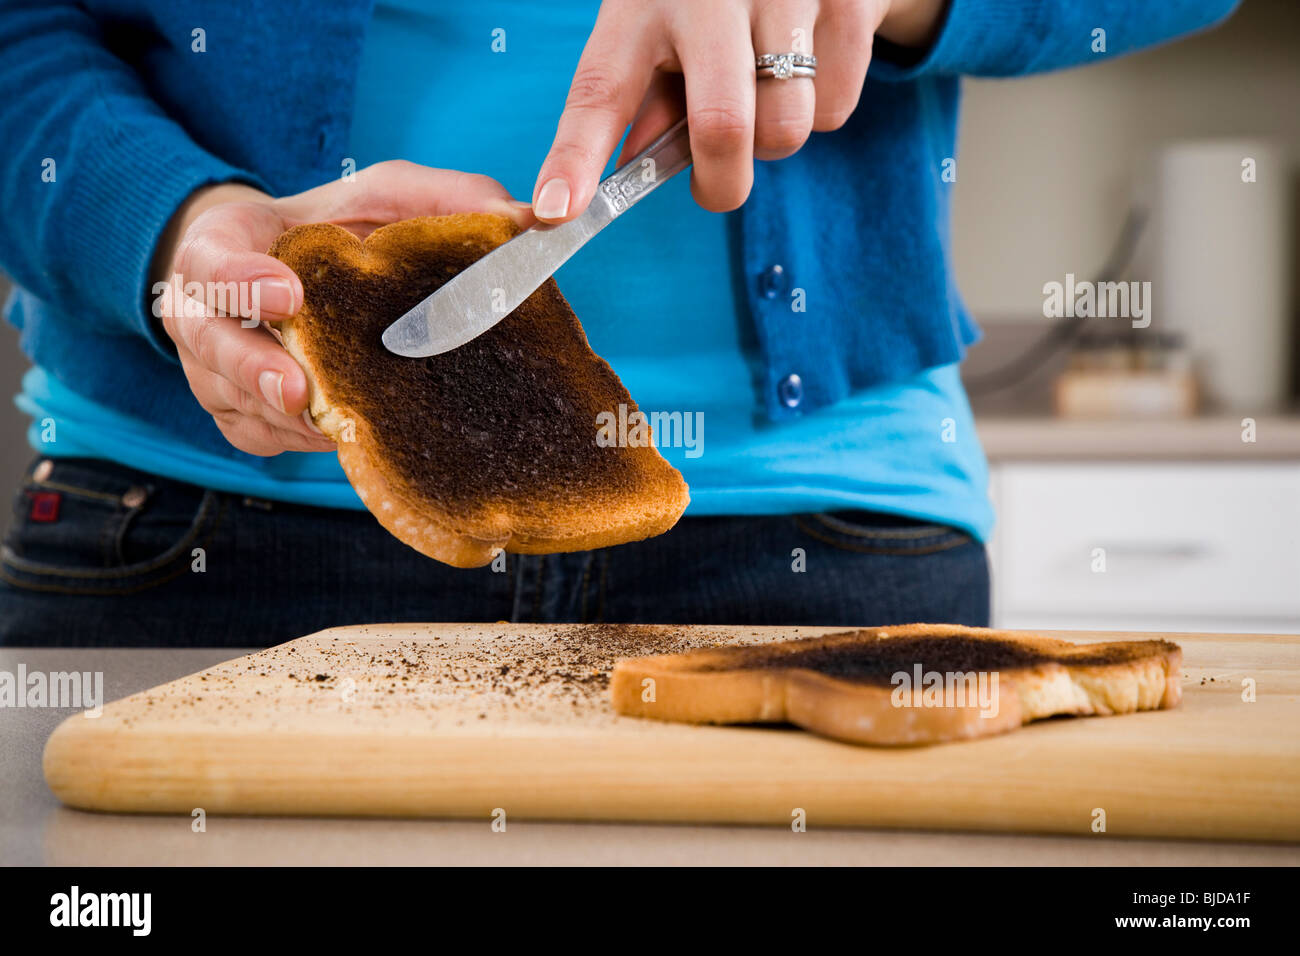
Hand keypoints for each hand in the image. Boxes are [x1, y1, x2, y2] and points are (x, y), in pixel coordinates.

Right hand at [152, 164, 534, 455]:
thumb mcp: (385, 196)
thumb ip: (446, 199)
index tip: (289, 294)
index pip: (211, 261)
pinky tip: (343, 436)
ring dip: (287, 419)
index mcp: (226, 244)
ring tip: (341, 423)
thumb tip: (531, 220)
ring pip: (239, 404)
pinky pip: (260, 440)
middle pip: (212, 346)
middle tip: (302, 389)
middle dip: (253, 370)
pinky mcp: (239, 415)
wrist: (290, 270)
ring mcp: (215, 370)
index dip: (242, 281)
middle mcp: (206, 312)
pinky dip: (298, 442)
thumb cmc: (336, 230)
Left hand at [532, 0, 945, 221]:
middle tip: (716, 183)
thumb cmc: (708, 3)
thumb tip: (637, 173)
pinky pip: (836, 109)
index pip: (601, 91)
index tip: (558, 212)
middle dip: (721, 182)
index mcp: (641, 2)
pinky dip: (822, 110)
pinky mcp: (846, 2)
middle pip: (721, 128)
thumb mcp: (660, 30)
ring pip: (785, 130)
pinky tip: (807, 68)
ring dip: (773, 141)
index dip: (576, 159)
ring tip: (765, 96)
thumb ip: (649, 102)